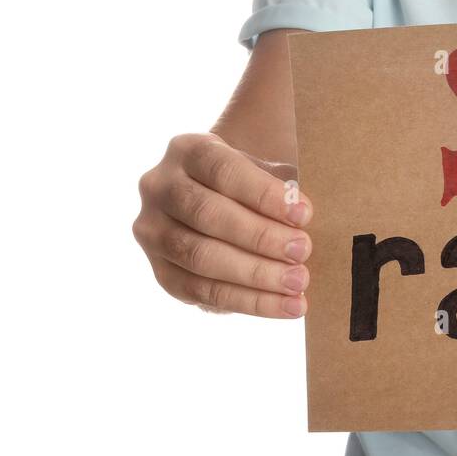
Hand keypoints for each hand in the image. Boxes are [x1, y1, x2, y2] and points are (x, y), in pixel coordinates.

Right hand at [133, 132, 311, 317]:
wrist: (220, 197)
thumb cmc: (254, 180)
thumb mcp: (266, 167)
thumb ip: (282, 185)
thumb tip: (302, 217)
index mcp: (187, 150)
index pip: (224, 170)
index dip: (263, 194)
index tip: (304, 213)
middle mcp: (159, 187)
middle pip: (207, 215)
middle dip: (260, 236)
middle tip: (303, 251)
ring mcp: (152, 231)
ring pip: (199, 257)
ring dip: (255, 274)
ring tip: (298, 284)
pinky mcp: (160, 271)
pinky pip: (201, 292)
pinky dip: (248, 301)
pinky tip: (285, 305)